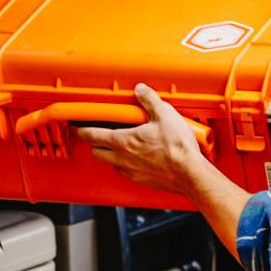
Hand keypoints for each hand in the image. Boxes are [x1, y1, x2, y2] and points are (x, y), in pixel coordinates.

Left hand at [77, 84, 204, 196]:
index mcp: (124, 141)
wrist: (190, 173)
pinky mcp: (142, 180)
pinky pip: (127, 172)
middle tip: (99, 137)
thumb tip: (141, 90)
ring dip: (111, 156)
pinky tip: (137, 159)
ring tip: (120, 147)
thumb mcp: (164, 115)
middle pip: (97, 153)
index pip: (94, 136)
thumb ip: (149, 100)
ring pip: (111, 164)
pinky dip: (127, 165)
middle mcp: (123, 158)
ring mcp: (132, 171)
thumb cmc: (177, 148)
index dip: (83, 131)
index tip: (80, 128)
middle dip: (95, 144)